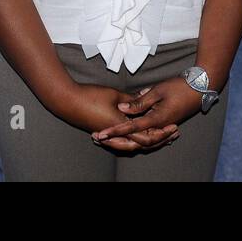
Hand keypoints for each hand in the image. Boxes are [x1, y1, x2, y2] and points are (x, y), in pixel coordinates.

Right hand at [58, 83, 180, 152]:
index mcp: (120, 126)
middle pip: (140, 145)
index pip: (145, 136)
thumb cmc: (91, 96)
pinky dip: (133, 139)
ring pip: (131, 145)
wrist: (67, 101)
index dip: (161, 133)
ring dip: (146, 141)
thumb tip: (145, 102)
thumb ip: (131, 101)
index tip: (173, 127)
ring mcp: (109, 136)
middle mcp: (115, 135)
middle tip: (171, 135)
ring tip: (160, 136)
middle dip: (158, 141)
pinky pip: (122, 141)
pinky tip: (139, 134)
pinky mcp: (104, 132)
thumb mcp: (115, 95)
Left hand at [91, 78, 201, 148]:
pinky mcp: (164, 123)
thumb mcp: (158, 91)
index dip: (114, 130)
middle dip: (115, 138)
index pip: (131, 128)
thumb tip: (122, 109)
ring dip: (123, 137)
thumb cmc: (180, 87)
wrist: (200, 89)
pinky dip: (135, 133)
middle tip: (98, 136)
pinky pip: (147, 132)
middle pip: (134, 138)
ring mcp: (163, 126)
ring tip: (107, 134)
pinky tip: (125, 129)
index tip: (100, 133)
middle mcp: (159, 127)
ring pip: (140, 137)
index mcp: (157, 119)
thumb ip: (140, 101)